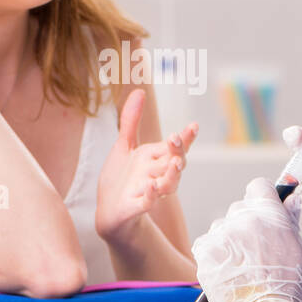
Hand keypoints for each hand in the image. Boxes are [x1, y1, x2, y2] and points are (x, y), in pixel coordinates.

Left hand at [95, 89, 197, 242]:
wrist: (108, 211)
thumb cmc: (120, 179)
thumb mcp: (124, 145)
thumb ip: (131, 120)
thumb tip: (140, 91)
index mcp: (156, 159)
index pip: (175, 147)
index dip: (186, 138)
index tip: (193, 126)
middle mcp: (157, 175)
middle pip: (175, 163)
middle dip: (178, 151)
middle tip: (176, 138)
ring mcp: (149, 192)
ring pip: (168, 184)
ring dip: (172, 175)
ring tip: (175, 164)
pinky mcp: (137, 207)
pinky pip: (147, 202)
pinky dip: (150, 195)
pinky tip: (150, 186)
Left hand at [191, 177, 301, 301]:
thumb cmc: (286, 288)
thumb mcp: (298, 249)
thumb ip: (290, 220)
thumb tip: (291, 198)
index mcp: (268, 214)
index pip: (259, 186)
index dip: (264, 197)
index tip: (266, 208)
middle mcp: (241, 219)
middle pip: (240, 208)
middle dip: (247, 223)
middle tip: (257, 250)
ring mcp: (220, 235)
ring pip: (222, 228)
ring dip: (230, 241)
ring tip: (243, 268)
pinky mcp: (204, 252)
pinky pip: (207, 245)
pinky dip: (215, 256)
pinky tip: (229, 273)